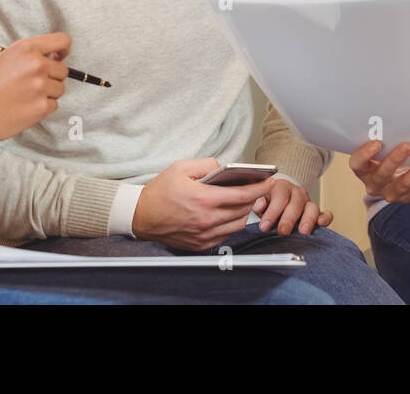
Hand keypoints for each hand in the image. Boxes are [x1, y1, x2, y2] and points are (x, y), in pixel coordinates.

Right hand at [0, 33, 70, 146]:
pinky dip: (42, 108)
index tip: (59, 57)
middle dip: (51, 77)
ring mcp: (40, 86)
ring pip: (59, 89)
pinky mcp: (41, 107)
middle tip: (31, 85)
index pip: (62, 41)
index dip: (63, 50)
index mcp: (25, 49)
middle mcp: (36, 65)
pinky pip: (53, 105)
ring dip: (47, 93)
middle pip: (62, 70)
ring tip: (24, 98)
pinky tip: (24, 108)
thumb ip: (19, 54)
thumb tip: (40, 55)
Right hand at [132, 158, 273, 250]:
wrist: (140, 216)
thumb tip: (226, 167)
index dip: (260, 188)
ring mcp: (204, 234)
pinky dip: (230, 224)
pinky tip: (226, 213)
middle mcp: (206, 219)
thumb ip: (207, 164)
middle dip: (253, 198)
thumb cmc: (160, 191)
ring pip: (238, 224)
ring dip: (243, 212)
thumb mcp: (181, 167)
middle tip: (254, 188)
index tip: (269, 182)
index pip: (242, 195)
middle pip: (244, 210)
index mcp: (203, 199)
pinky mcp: (200, 244)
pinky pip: (226, 235)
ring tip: (241, 200)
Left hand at [250, 178, 332, 234]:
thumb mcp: (260, 199)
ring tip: (302, 232)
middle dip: (288, 219)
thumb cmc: (268, 202)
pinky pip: (326, 213)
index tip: (264, 226)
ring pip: (312, 208)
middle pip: (296, 204)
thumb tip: (258, 205)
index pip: (279, 196)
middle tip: (282, 232)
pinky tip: (321, 224)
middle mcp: (297, 193)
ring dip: (307, 220)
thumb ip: (258, 202)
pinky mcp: (317, 212)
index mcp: (281, 187)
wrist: (279, 198)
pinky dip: (325, 218)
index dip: (272, 212)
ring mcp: (308, 202)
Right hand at [348, 140, 409, 202]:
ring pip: (405, 184)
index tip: (376, 142)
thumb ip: (383, 136)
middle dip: (395, 160)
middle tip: (408, 145)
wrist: (393, 177)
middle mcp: (375, 184)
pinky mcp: (408, 198)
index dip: (364, 155)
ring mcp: (391, 193)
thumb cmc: (386, 155)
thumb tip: (394, 108)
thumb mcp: (380, 148)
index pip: (357, 164)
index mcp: (364, 170)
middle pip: (382, 175)